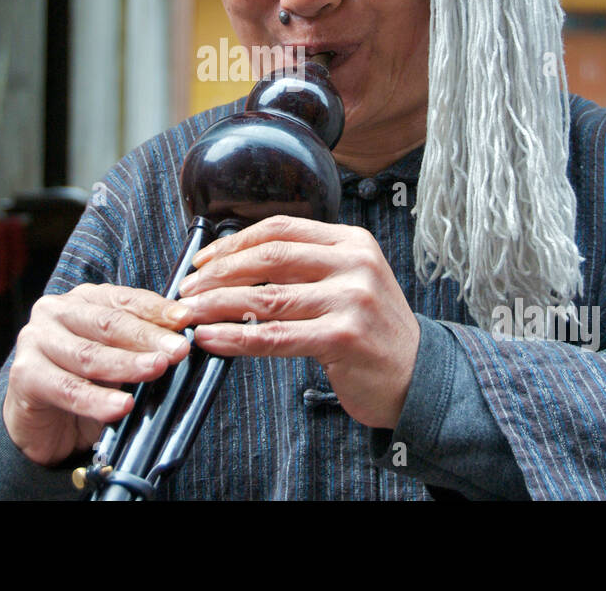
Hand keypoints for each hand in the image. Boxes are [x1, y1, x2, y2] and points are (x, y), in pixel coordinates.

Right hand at [2, 282, 193, 466]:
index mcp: (83, 300)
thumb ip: (141, 349)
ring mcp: (36, 340)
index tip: (185, 320)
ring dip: (126, 364)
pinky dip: (98, 400)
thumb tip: (182, 346)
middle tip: (178, 350)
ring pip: (89, 354)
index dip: (156, 309)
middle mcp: (56, 311)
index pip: (123, 300)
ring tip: (156, 369)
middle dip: (147, 337)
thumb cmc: (86, 384)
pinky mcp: (24, 374)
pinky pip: (68, 389)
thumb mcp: (117, 360)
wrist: (42, 422)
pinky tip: (122, 407)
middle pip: (107, 323)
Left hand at [177, 215, 419, 428]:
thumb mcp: (348, 283)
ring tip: (189, 314)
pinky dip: (236, 337)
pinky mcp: (343, 337)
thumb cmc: (372, 332)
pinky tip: (212, 338)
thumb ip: (305, 268)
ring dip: (218, 305)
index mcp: (351, 242)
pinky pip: (275, 336)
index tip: (203, 261)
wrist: (417, 377)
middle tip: (188, 290)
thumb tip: (236, 266)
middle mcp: (354, 263)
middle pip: (270, 256)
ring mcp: (352, 299)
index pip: (281, 228)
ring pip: (267, 297)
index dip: (234, 242)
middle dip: (219, 272)